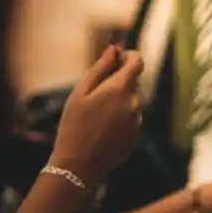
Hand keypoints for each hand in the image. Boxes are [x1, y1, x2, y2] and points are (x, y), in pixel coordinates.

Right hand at [50, 46, 143, 186]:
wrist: (79, 163)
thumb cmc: (74, 125)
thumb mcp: (81, 93)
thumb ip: (100, 68)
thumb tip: (115, 49)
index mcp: (121, 89)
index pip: (137, 61)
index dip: (129, 56)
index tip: (117, 59)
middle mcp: (135, 102)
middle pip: (132, 82)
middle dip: (117, 82)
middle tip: (94, 95)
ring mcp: (138, 120)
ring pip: (131, 101)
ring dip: (118, 101)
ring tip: (95, 117)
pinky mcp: (137, 134)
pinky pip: (130, 118)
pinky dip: (119, 118)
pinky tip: (101, 130)